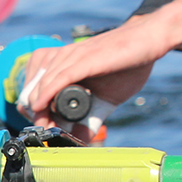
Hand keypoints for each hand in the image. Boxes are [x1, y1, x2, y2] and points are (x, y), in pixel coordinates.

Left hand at [14, 0, 181, 137]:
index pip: (34, 86)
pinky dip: (46, 92)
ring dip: (38, 108)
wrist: (149, 41)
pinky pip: (59, 76)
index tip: (41, 125)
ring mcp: (73, 56)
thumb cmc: (130, 65)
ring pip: (42, 83)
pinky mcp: (85, 59)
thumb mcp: (106, 97)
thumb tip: (81, 140)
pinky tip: (40, 106)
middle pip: (31, 86)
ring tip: (45, 125)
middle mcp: (64, 57)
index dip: (32, 107)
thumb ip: (92, 117)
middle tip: (44, 127)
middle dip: (32, 110)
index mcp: (65, 64)